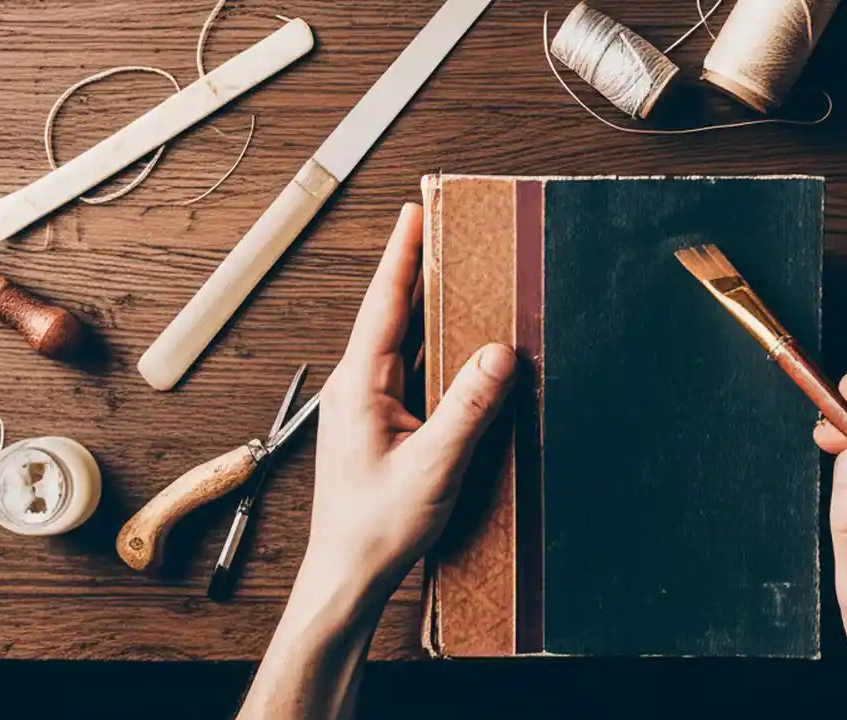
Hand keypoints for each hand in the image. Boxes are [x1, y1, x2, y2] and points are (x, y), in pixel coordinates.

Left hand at [241, 204, 516, 718]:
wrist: (348, 574)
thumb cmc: (375, 528)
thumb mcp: (433, 467)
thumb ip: (468, 409)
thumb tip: (499, 355)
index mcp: (360, 387)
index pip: (384, 305)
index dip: (402, 256)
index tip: (415, 213)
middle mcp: (358, 388)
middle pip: (393, 315)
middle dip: (419, 271)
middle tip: (445, 230)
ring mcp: (367, 406)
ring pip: (403, 344)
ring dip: (428, 311)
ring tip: (457, 276)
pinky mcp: (380, 423)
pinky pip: (410, 373)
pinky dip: (433, 352)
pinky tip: (456, 348)